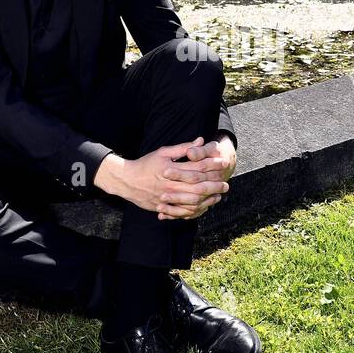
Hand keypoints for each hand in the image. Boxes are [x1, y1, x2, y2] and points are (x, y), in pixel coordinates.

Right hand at [92, 136, 229, 220]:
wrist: (127, 180)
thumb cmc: (146, 164)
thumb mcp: (163, 152)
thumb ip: (183, 148)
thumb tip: (200, 140)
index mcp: (172, 169)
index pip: (197, 168)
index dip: (212, 166)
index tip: (223, 165)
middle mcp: (171, 185)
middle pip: (198, 187)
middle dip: (214, 185)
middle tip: (226, 185)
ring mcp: (167, 198)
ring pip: (192, 201)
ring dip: (207, 199)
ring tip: (218, 196)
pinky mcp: (163, 207)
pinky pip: (181, 212)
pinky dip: (194, 211)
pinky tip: (202, 207)